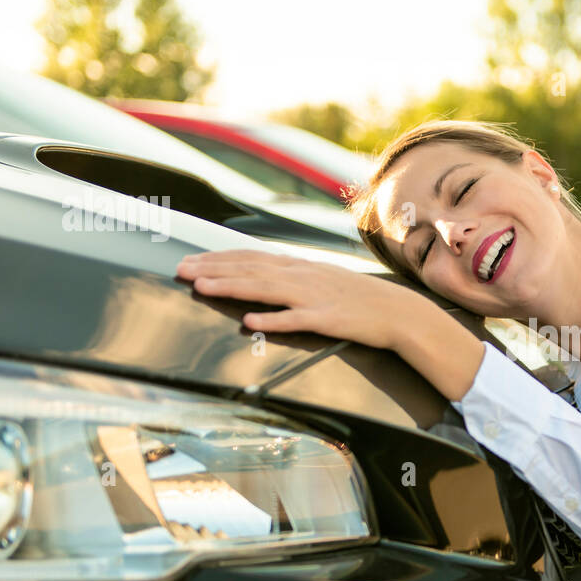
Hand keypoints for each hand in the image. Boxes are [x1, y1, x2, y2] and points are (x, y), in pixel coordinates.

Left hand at [175, 250, 417, 348]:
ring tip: (203, 287)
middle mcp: (303, 276)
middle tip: (181, 270)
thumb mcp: (322, 280)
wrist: (398, 312)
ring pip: (266, 289)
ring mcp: (315, 297)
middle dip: (213, 269)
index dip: (218, 258)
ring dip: (232, 287)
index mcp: (300, 267)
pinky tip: (250, 322)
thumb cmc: (359, 300)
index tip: (190, 260)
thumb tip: (260, 276)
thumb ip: (291, 278)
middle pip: (251, 269)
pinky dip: (272, 320)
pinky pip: (296, 320)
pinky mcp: (328, 320)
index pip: (251, 257)